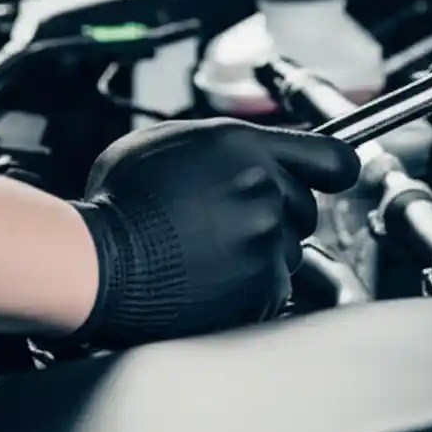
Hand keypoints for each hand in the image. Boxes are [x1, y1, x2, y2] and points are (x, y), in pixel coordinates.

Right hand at [69, 119, 359, 346]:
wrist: (96, 263)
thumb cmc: (119, 202)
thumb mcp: (168, 142)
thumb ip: (229, 146)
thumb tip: (257, 153)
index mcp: (246, 149)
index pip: (332, 157)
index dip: (335, 169)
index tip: (335, 177)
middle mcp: (265, 193)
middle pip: (306, 208)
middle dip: (279, 214)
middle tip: (229, 222)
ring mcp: (266, 243)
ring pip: (290, 250)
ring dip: (262, 252)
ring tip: (210, 253)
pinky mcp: (261, 288)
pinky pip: (276, 286)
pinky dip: (252, 287)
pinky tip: (213, 279)